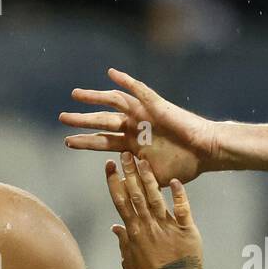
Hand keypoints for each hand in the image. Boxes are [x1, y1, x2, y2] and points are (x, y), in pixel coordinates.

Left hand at [62, 69, 220, 186]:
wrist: (205, 152)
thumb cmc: (184, 166)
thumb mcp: (154, 179)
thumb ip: (137, 183)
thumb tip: (123, 194)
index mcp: (133, 144)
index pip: (103, 141)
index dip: (85, 142)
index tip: (67, 142)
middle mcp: (135, 127)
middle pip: (102, 121)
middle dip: (81, 120)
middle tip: (62, 118)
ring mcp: (144, 114)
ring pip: (113, 102)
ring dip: (94, 98)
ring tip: (74, 95)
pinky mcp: (156, 105)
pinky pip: (139, 90)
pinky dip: (125, 81)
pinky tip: (111, 73)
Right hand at [105, 152, 201, 268]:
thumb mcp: (130, 263)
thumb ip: (123, 243)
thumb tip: (114, 228)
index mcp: (133, 231)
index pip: (120, 201)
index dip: (114, 182)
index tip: (109, 166)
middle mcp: (147, 226)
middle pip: (136, 195)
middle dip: (129, 173)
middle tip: (125, 153)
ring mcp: (167, 227)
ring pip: (155, 198)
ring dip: (149, 178)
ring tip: (144, 160)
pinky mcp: (186, 230)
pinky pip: (183, 209)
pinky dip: (179, 195)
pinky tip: (175, 181)